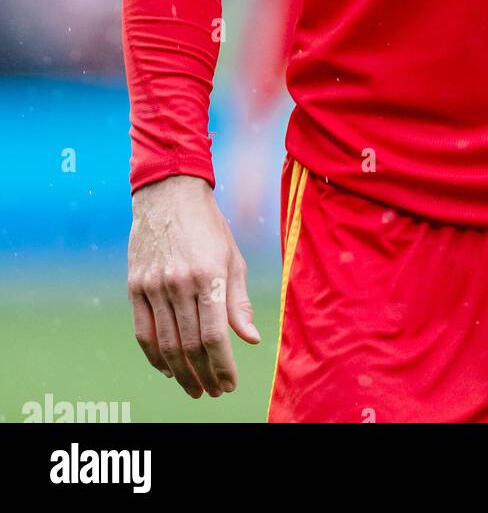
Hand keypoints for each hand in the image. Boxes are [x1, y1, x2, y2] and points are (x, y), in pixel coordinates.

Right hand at [128, 174, 259, 397]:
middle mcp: (179, 283)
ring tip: (194, 388)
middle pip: (189, 346)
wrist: (169, 195)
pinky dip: (154, 356)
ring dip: (180, 373)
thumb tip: (251, 340)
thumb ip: (239, 301)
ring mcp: (154, 286)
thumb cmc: (209, 227)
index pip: (215, 336)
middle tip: (214, 392)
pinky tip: (167, 369)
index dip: (222, 366)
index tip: (230, 384)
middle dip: (204, 375)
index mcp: (209, 276)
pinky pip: (142, 332)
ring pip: (165, 344)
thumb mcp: (232, 257)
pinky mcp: (135, 286)